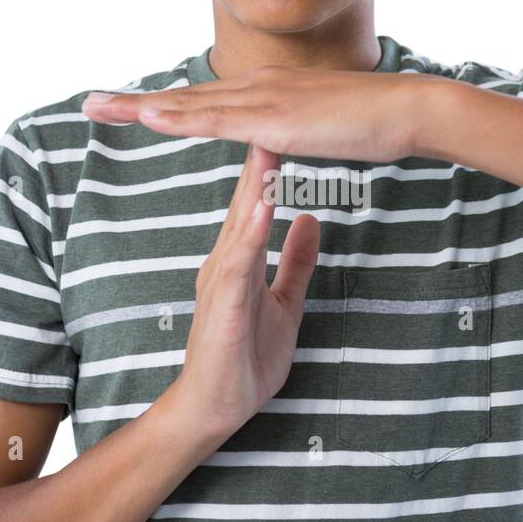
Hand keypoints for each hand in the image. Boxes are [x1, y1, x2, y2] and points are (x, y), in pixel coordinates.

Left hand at [81, 66, 417, 162]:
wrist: (408, 109)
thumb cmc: (374, 121)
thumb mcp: (322, 125)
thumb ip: (296, 127)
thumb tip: (282, 136)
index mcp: (266, 92)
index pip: (203, 101)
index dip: (161, 105)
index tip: (125, 108)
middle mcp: (257, 88)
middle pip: (184, 98)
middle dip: (133, 102)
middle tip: (88, 104)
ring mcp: (264, 101)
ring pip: (190, 105)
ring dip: (141, 106)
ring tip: (98, 107)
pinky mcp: (276, 120)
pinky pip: (218, 121)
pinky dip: (179, 119)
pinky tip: (149, 119)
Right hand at [165, 142, 319, 442]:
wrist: (214, 408)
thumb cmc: (244, 358)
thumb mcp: (284, 302)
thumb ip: (295, 262)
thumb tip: (309, 220)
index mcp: (238, 258)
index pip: (256, 201)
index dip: (271, 163)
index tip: (290, 125)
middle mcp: (225, 261)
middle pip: (246, 201)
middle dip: (260, 159)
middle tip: (276, 113)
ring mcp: (220, 280)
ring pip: (241, 224)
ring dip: (255, 186)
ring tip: (269, 146)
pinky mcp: (222, 305)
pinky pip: (239, 263)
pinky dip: (251, 234)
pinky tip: (264, 209)